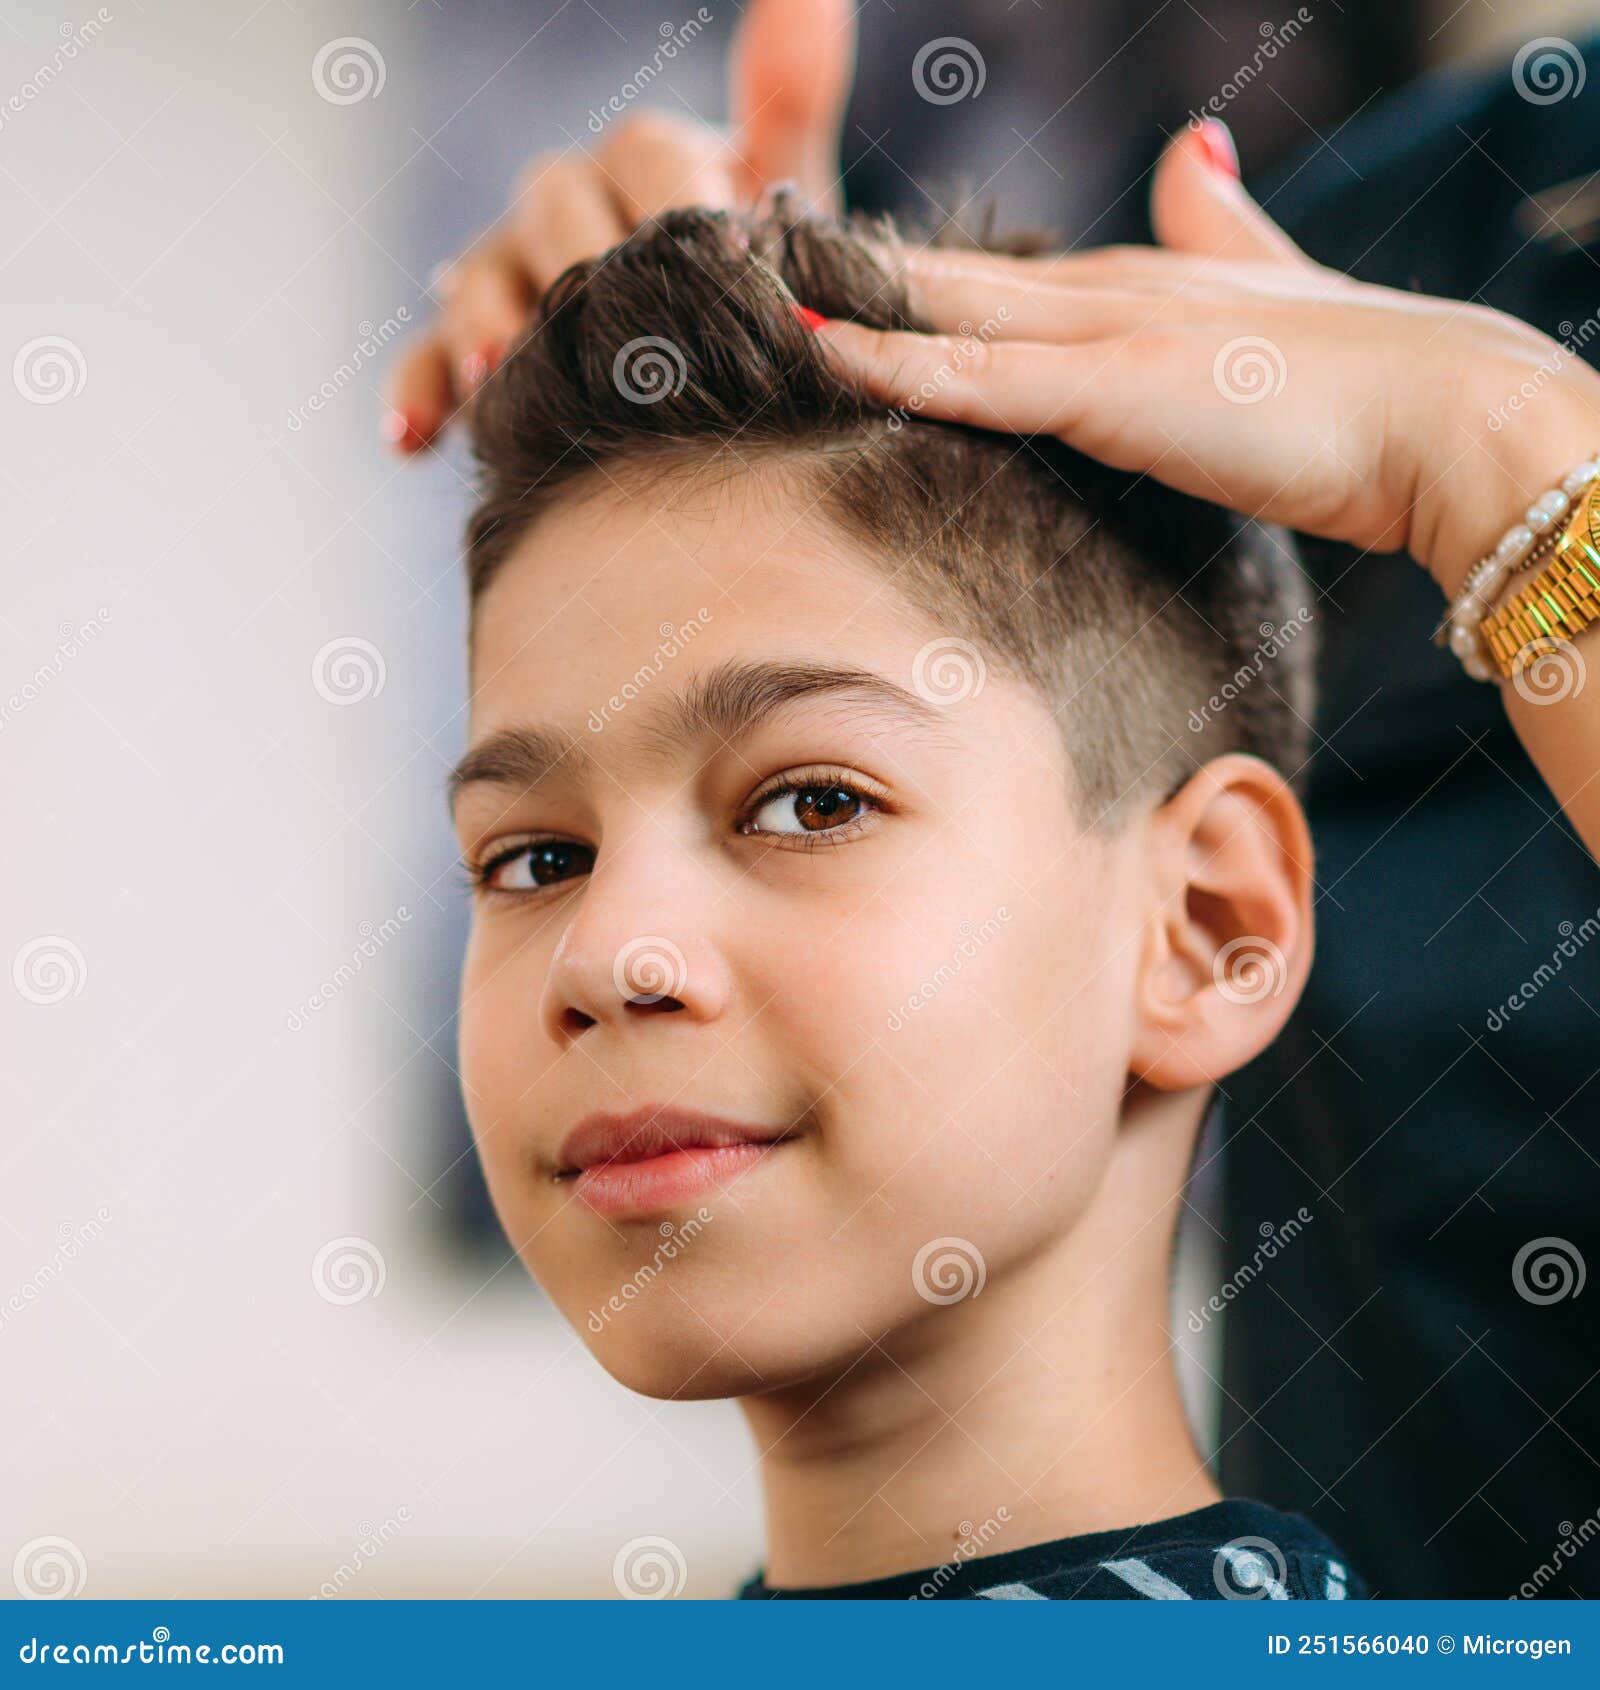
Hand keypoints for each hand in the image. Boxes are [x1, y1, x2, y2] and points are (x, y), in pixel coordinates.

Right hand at [383, 0, 854, 452]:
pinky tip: (412, 440)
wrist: (718, 359)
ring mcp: (507, 276)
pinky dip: (419, 396)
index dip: (680, 203)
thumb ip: (786, 101)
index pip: (646, 153)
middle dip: (582, 271)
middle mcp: (565, 205)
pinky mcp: (469, 349)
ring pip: (478, 285)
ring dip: (489, 329)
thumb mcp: (778, 191)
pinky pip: (427, 362)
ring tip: (501, 377)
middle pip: (554, 211)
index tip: (723, 257)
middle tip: (627, 338)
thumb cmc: (752, 275)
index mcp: (641, 163)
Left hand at [810, 122, 1599, 597]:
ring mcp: (1102, 334)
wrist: (1446, 419)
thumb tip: (1187, 155)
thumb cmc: (1364, 392)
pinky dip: (894, 361)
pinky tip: (819, 350)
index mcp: (1126, 290)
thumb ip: (1217, 232)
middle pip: (942, 280)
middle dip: (840, 279)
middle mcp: (1098, 296)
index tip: (812, 284)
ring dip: (838, 305)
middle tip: (735, 269)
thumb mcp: (1269, 298)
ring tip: (737, 294)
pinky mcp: (1114, 387)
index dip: (894, 285)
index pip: (985, 286)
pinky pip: (977, 375)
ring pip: (939, 311)